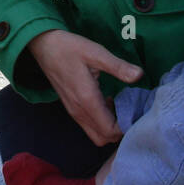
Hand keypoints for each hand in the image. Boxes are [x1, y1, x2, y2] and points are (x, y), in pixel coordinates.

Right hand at [27, 29, 143, 146]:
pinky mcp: (71, 108)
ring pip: (95, 134)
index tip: (138, 113)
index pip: (110, 130)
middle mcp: (79, 111)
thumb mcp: (96, 52)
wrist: (44, 46)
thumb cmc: (69, 48)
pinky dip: (101, 122)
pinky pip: (89, 125)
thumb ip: (118, 67)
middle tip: (132, 111)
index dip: (126, 127)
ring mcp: (74, 111)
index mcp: (87, 100)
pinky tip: (108, 102)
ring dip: (110, 127)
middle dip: (120, 131)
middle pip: (103, 138)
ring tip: (121, 107)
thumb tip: (139, 75)